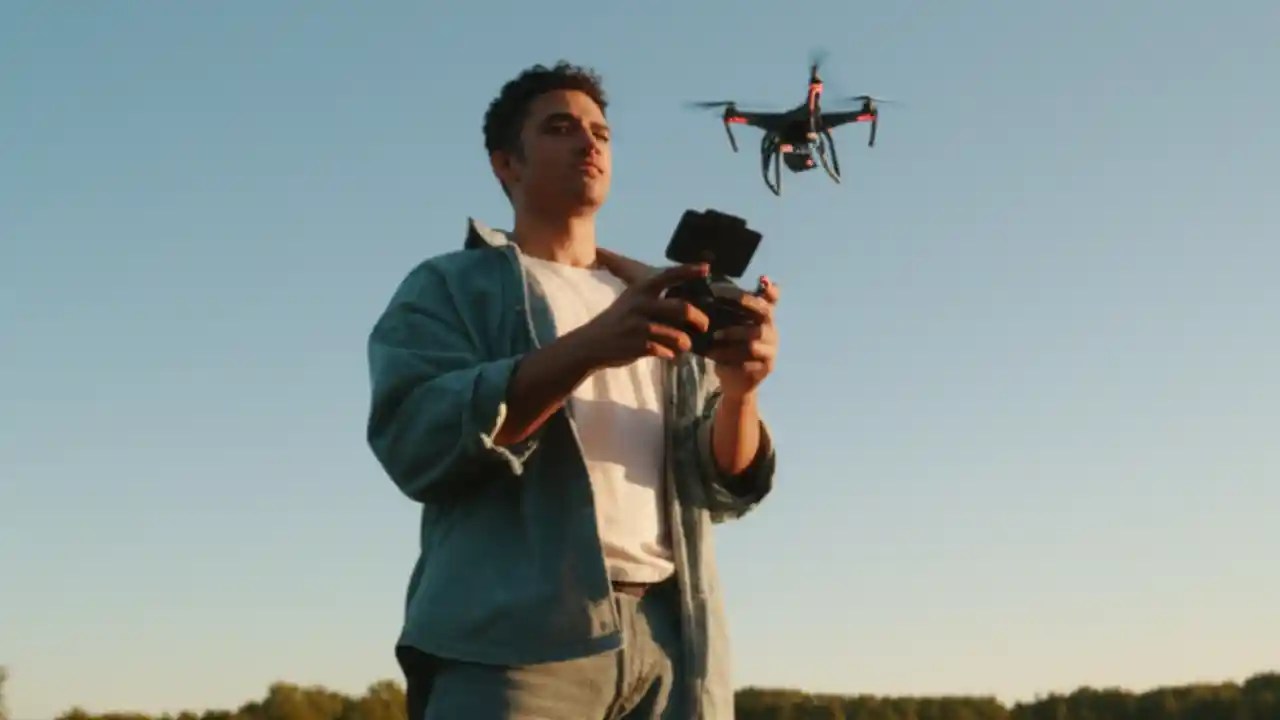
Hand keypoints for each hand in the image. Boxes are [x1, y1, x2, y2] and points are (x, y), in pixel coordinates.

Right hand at [573, 262, 712, 368]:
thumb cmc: (620, 320)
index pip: (668, 275)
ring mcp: (639, 326)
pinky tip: (667, 353)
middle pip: (682, 308)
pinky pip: (666, 351)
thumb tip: (690, 306)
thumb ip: (657, 299)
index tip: (706, 268)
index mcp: (642, 289)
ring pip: (678, 335)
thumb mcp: (633, 300)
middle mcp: (642, 304)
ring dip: (686, 343)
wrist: (591, 343)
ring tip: (684, 345)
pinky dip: (671, 354)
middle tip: (704, 326)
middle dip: (699, 319)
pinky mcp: (638, 345)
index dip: (688, 271)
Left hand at [707, 276, 778, 397]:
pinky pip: (749, 362)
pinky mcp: (766, 367)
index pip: (773, 299)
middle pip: (764, 313)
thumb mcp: (728, 327)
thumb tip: (709, 286)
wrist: (735, 381)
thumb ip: (726, 310)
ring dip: (732, 335)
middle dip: (744, 303)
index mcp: (764, 317)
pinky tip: (715, 357)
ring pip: (754, 340)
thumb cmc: (729, 348)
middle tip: (720, 297)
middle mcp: (771, 330)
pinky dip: (729, 358)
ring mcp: (772, 350)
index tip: (762, 278)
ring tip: (715, 336)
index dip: (770, 289)